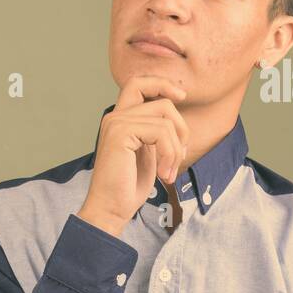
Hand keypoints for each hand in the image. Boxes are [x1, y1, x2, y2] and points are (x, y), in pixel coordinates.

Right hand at [78, 74, 190, 235]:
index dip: (162, 84)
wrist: (110, 209)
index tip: (181, 96)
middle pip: (160, 98)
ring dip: (176, 148)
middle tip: (181, 152)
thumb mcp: (148, 154)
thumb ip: (156, 133)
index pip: (139, 84)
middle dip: (181, 124)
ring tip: (169, 172)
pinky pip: (161, 131)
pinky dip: (170, 153)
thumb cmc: (128, 187)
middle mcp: (115, 117)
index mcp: (120, 120)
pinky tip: (164, 174)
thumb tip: (179, 122)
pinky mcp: (120, 133)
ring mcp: (116, 123)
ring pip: (166, 118)